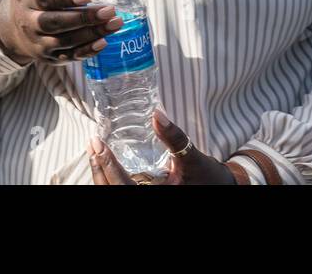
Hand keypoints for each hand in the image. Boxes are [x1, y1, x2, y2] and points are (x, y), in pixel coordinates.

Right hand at [0, 0, 121, 64]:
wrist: (13, 25)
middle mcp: (28, 24)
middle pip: (55, 23)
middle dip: (84, 18)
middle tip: (109, 11)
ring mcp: (37, 43)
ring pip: (63, 42)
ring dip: (91, 34)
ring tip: (114, 24)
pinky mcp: (48, 57)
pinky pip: (67, 57)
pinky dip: (86, 52)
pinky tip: (103, 42)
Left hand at [88, 110, 238, 184]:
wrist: (219, 187)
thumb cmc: (206, 176)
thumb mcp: (191, 156)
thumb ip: (174, 137)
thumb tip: (157, 114)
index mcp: (155, 195)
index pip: (122, 184)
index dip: (107, 165)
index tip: (98, 145)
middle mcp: (147, 198)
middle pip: (111, 189)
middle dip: (99, 167)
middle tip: (92, 144)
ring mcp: (145, 197)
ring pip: (112, 190)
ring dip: (101, 173)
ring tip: (94, 151)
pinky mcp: (145, 193)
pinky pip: (121, 188)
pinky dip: (110, 177)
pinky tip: (105, 163)